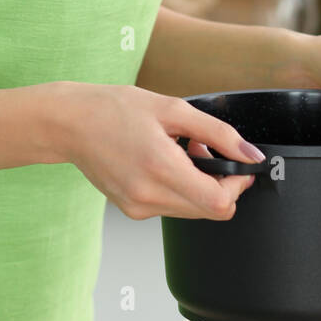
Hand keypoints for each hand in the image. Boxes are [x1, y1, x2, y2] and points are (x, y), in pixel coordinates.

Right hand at [53, 82, 264, 220]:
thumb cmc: (114, 109)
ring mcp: (138, 208)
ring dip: (200, 186)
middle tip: (205, 152)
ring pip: (193, 211)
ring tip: (181, 153)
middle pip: (210, 211)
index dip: (238, 186)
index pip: (219, 203)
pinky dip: (180, 189)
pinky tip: (164, 164)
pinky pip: (172, 208)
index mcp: (160, 168)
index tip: (238, 166)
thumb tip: (250, 154)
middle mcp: (148, 197)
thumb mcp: (173, 109)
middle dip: (220, 184)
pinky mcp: (132, 211)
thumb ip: (218, 134)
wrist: (70, 123)